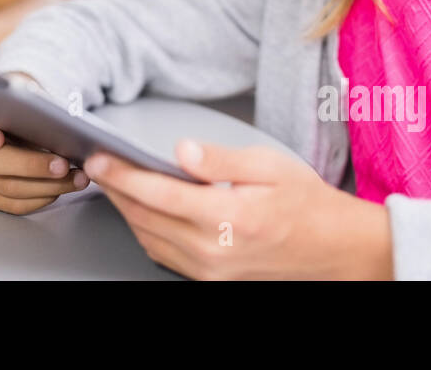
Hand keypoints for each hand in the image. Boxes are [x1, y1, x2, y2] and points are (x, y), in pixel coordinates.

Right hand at [0, 94, 89, 212]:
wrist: (16, 117)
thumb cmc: (17, 102)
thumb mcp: (19, 90)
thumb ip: (23, 100)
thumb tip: (48, 115)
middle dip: (30, 165)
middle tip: (62, 164)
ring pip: (7, 188)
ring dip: (47, 185)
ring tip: (75, 176)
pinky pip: (14, 204)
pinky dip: (42, 197)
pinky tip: (64, 187)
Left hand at [83, 139, 392, 279]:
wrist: (332, 247)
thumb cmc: (305, 202)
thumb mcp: (268, 166)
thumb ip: (220, 160)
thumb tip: (181, 151)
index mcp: (228, 218)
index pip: (158, 195)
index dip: (122, 175)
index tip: (100, 158)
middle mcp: (213, 251)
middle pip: (145, 218)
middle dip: (115, 189)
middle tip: (98, 163)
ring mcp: (209, 270)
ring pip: (148, 238)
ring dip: (125, 210)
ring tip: (113, 181)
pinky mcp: (209, 279)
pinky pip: (162, 254)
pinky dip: (145, 230)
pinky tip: (140, 209)